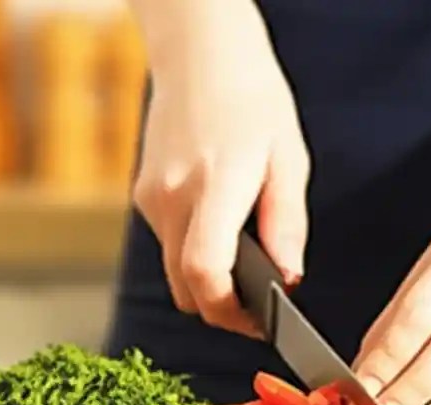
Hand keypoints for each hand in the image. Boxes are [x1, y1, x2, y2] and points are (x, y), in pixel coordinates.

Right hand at [130, 0, 308, 335]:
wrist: (200, 56)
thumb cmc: (251, 99)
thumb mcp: (288, 158)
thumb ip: (287, 223)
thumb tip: (289, 280)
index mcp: (216, 184)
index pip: (206, 271)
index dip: (229, 311)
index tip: (257, 322)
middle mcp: (173, 197)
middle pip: (186, 288)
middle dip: (219, 308)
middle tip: (257, 308)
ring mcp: (151, 199)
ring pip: (173, 270)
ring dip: (205, 279)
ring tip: (243, 260)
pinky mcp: (141, 197)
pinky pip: (167, 244)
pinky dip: (192, 250)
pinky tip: (217, 224)